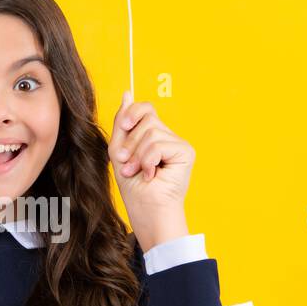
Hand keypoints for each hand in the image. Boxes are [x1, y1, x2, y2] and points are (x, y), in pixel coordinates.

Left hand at [108, 90, 194, 251]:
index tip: (122, 127)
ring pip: (151, 132)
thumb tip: (128, 93)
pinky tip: (152, 175)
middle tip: (128, 164)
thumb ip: (122, 124)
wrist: (147, 212)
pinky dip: (148, 160)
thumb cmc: (134, 188)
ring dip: (138, 155)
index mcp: (154, 136)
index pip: (145, 109)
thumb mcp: (120, 152)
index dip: (130, 114)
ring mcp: (179, 144)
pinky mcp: (186, 152)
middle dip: (130, 142)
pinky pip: (159, 144)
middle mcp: (169, 137)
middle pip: (146, 117)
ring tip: (139, 172)